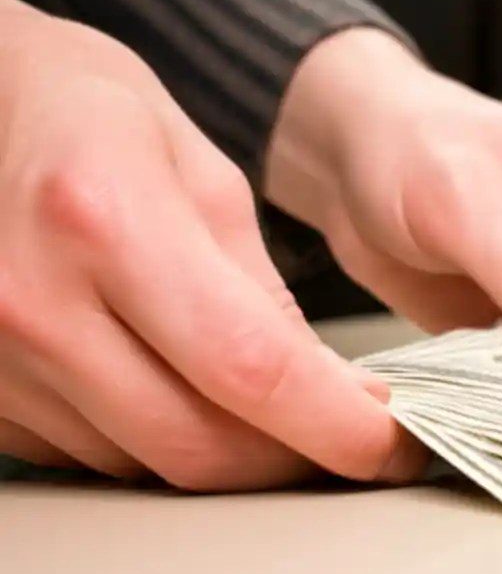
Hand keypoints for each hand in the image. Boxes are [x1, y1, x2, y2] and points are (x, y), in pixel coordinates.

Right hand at [0, 4, 424, 487]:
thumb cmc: (81, 109)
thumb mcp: (200, 168)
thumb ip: (262, 284)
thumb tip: (324, 385)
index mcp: (107, 220)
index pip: (251, 367)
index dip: (338, 426)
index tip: (393, 445)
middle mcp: (36, 301)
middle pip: (198, 444)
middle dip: (294, 459)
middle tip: (349, 439)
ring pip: (146, 463)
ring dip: (229, 456)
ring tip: (274, 414)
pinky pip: (89, 458)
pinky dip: (157, 445)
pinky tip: (189, 402)